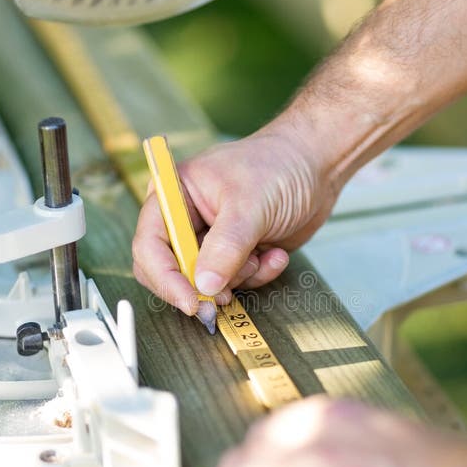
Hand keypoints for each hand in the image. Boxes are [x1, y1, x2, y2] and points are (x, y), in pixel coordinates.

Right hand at [132, 127, 336, 314]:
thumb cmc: (277, 166)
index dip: (166, 278)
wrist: (316, 165)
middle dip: (200, 286)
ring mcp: (211, 239)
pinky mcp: (236, 254)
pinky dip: (259, 274)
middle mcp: (186, 220)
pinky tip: (276, 254)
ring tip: (262, 252)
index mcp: (173, 196)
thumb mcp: (249, 206)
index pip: (150, 245)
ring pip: (207, 282)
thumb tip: (204, 286)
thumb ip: (225, 247)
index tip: (191, 301)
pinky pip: (237, 281)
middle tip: (224, 297)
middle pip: (170, 270)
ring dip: (239, 276)